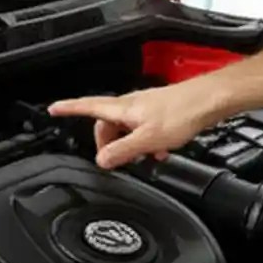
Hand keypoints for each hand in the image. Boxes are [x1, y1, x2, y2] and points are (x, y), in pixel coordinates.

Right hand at [48, 79, 232, 168]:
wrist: (208, 101)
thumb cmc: (182, 113)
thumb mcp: (147, 139)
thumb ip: (122, 151)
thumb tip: (102, 160)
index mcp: (122, 108)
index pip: (87, 106)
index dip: (68, 109)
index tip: (54, 109)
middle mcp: (131, 105)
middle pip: (106, 125)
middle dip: (108, 144)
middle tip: (114, 160)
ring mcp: (145, 108)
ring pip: (126, 129)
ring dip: (130, 145)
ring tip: (144, 157)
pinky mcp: (158, 113)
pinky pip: (142, 129)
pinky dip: (145, 142)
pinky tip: (159, 151)